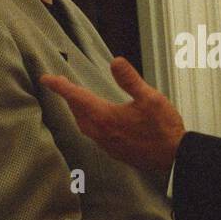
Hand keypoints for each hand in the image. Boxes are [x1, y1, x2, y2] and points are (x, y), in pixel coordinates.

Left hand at [40, 57, 184, 172]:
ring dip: (77, 111)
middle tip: (62, 84)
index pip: (76, 97)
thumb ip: (130, 80)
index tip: (46, 79)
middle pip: (77, 112)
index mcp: (105, 117)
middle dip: (68, 97)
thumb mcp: (150, 98)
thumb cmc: (164, 129)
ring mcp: (107, 144)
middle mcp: (102, 133)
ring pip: (84, 125)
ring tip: (76, 99)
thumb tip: (115, 62)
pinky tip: (97, 120)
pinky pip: (94, 135)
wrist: (175, 157)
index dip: (60, 86)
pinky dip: (88, 122)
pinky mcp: (115, 151)